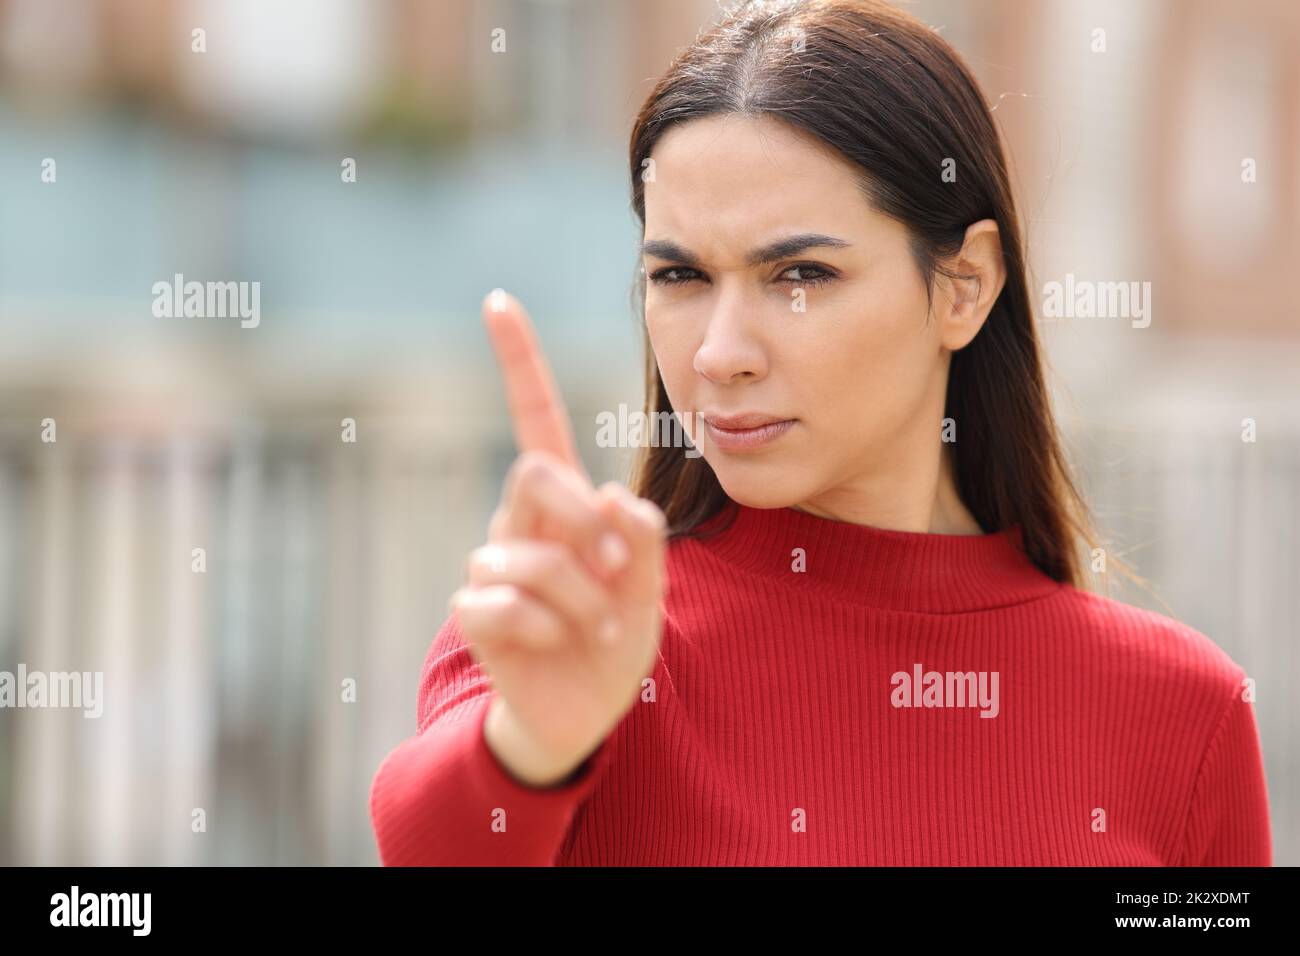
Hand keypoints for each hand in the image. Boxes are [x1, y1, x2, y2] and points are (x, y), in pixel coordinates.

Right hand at [449, 289, 667, 785]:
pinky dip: (547, 630)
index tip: (496, 300)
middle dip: (580, 520)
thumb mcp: (649, 586)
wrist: (582, 712)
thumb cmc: (616, 637)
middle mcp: (522, 522)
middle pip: (532, 472)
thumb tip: (611, 494)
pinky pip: (503, 603)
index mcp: (564, 502)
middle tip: (615, 570)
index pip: (535, 417)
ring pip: (529, 555)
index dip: (518, 361)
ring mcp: (493, 565)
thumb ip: (642, 539)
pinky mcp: (474, 611)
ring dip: (581, 601)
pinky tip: (556, 645)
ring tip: (596, 630)